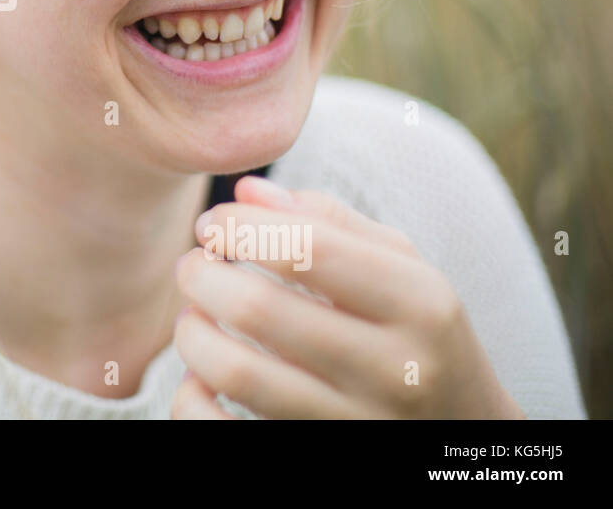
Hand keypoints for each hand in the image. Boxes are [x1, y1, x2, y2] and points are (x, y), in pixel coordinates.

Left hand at [169, 175, 525, 418]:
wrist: (464, 437)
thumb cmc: (419, 334)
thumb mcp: (403, 269)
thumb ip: (328, 220)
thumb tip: (245, 193)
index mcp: (420, 305)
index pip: (308, 248)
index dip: (242, 227)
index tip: (214, 222)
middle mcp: (395, 371)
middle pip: (258, 309)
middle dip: (202, 275)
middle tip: (193, 265)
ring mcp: (358, 427)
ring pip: (236, 374)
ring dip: (192, 335)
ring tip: (195, 316)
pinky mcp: (321, 463)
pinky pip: (224, 436)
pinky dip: (192, 403)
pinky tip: (199, 380)